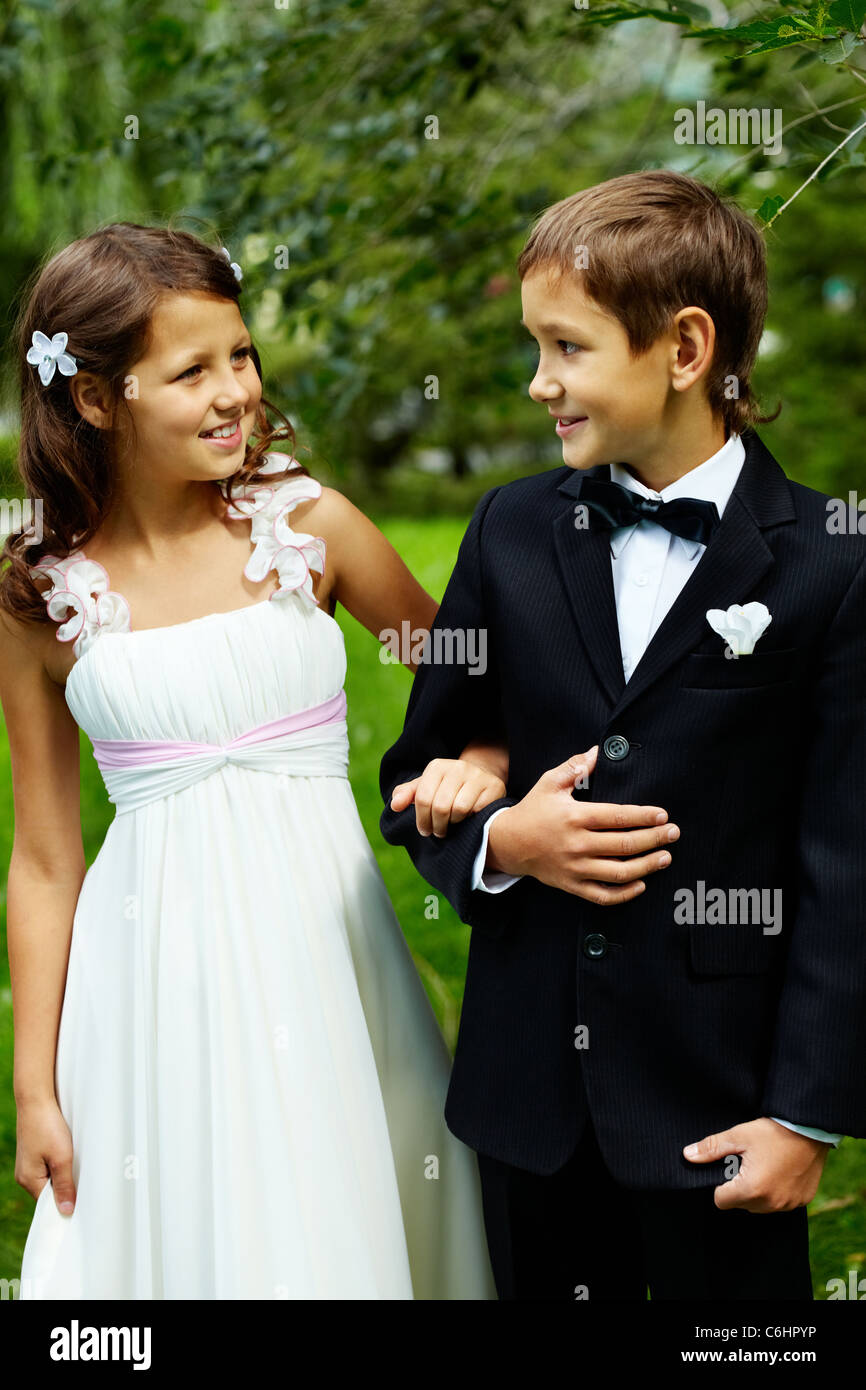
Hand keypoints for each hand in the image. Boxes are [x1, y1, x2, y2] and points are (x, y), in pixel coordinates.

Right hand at [15, 1095, 75, 1214]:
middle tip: (84, 1185)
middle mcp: (25, 1175)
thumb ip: (64, 1185)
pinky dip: (59, 1164)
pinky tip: (68, 1155)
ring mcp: (28, 1164)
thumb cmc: (47, 1126)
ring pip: (50, 1178)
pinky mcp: (33, 1153)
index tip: (80, 1207)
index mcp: (29, 1180)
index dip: (64, 1206)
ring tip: (76, 1165)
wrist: (36, 1099)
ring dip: (63, 1175)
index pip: (47, 1205)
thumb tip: (66, 1211)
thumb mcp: (61, 1158)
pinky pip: (48, 1166)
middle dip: (65, 1189)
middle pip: (49, 1193)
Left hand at [390, 758, 506, 836]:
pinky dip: (471, 819)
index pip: (422, 798)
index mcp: (437, 767)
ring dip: (454, 823)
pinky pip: (477, 810)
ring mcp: (477, 775)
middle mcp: (457, 767)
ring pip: (459, 809)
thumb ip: (407, 795)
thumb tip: (394, 805)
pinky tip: (469, 818)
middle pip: (440, 807)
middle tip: (438, 832)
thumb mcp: (425, 787)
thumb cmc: (447, 787)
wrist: (481, 776)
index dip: (421, 820)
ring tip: (452, 824)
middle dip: (437, 825)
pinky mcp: (494, 786)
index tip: (425, 830)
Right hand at [486, 744, 678, 902]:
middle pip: (624, 845)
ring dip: (647, 866)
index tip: (663, 815)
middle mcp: (576, 844)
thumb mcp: (549, 783)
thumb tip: (597, 752)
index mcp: (574, 817)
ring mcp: (575, 868)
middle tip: (674, 834)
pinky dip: (625, 894)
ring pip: (618, 873)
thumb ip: (574, 767)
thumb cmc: (533, 810)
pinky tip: (641, 884)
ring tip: (665, 858)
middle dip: (654, 839)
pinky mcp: (572, 885)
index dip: (643, 816)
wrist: (508, 844)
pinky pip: (602, 895)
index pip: (617, 817)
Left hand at [682, 1117, 831, 1211]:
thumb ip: (711, 1148)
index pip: (721, 1200)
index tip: (729, 1167)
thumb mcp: (738, 1135)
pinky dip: (776, 1191)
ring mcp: (789, 1204)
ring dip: (758, 1191)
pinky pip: (781, 1203)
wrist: (811, 1127)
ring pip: (761, 1206)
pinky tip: (780, 1170)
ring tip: (764, 1165)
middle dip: (739, 1187)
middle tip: (748, 1163)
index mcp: (752, 1189)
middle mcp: (771, 1203)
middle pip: (741, 1204)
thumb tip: (688, 1155)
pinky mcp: (802, 1200)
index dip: (720, 1184)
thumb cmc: (773, 1130)